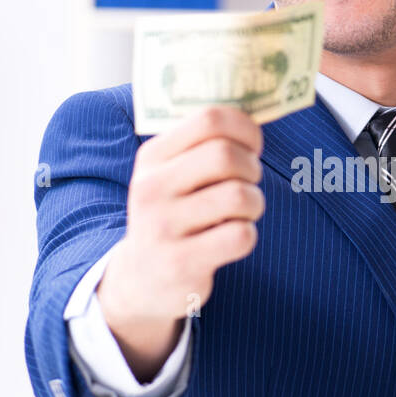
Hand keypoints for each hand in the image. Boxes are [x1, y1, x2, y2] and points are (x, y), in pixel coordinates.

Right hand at [98, 104, 264, 327]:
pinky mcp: (181, 263)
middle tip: (248, 181)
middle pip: (226, 155)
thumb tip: (255, 116)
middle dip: (252, 167)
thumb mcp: (169, 175)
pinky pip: (241, 236)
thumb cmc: (172, 215)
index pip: (209, 120)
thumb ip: (202, 145)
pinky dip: (248, 235)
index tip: (253, 145)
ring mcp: (163, 227)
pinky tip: (232, 238)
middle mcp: (152, 188)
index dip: (246, 128)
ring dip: (254, 203)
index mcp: (152, 158)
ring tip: (242, 212)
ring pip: (239, 196)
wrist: (140, 279)